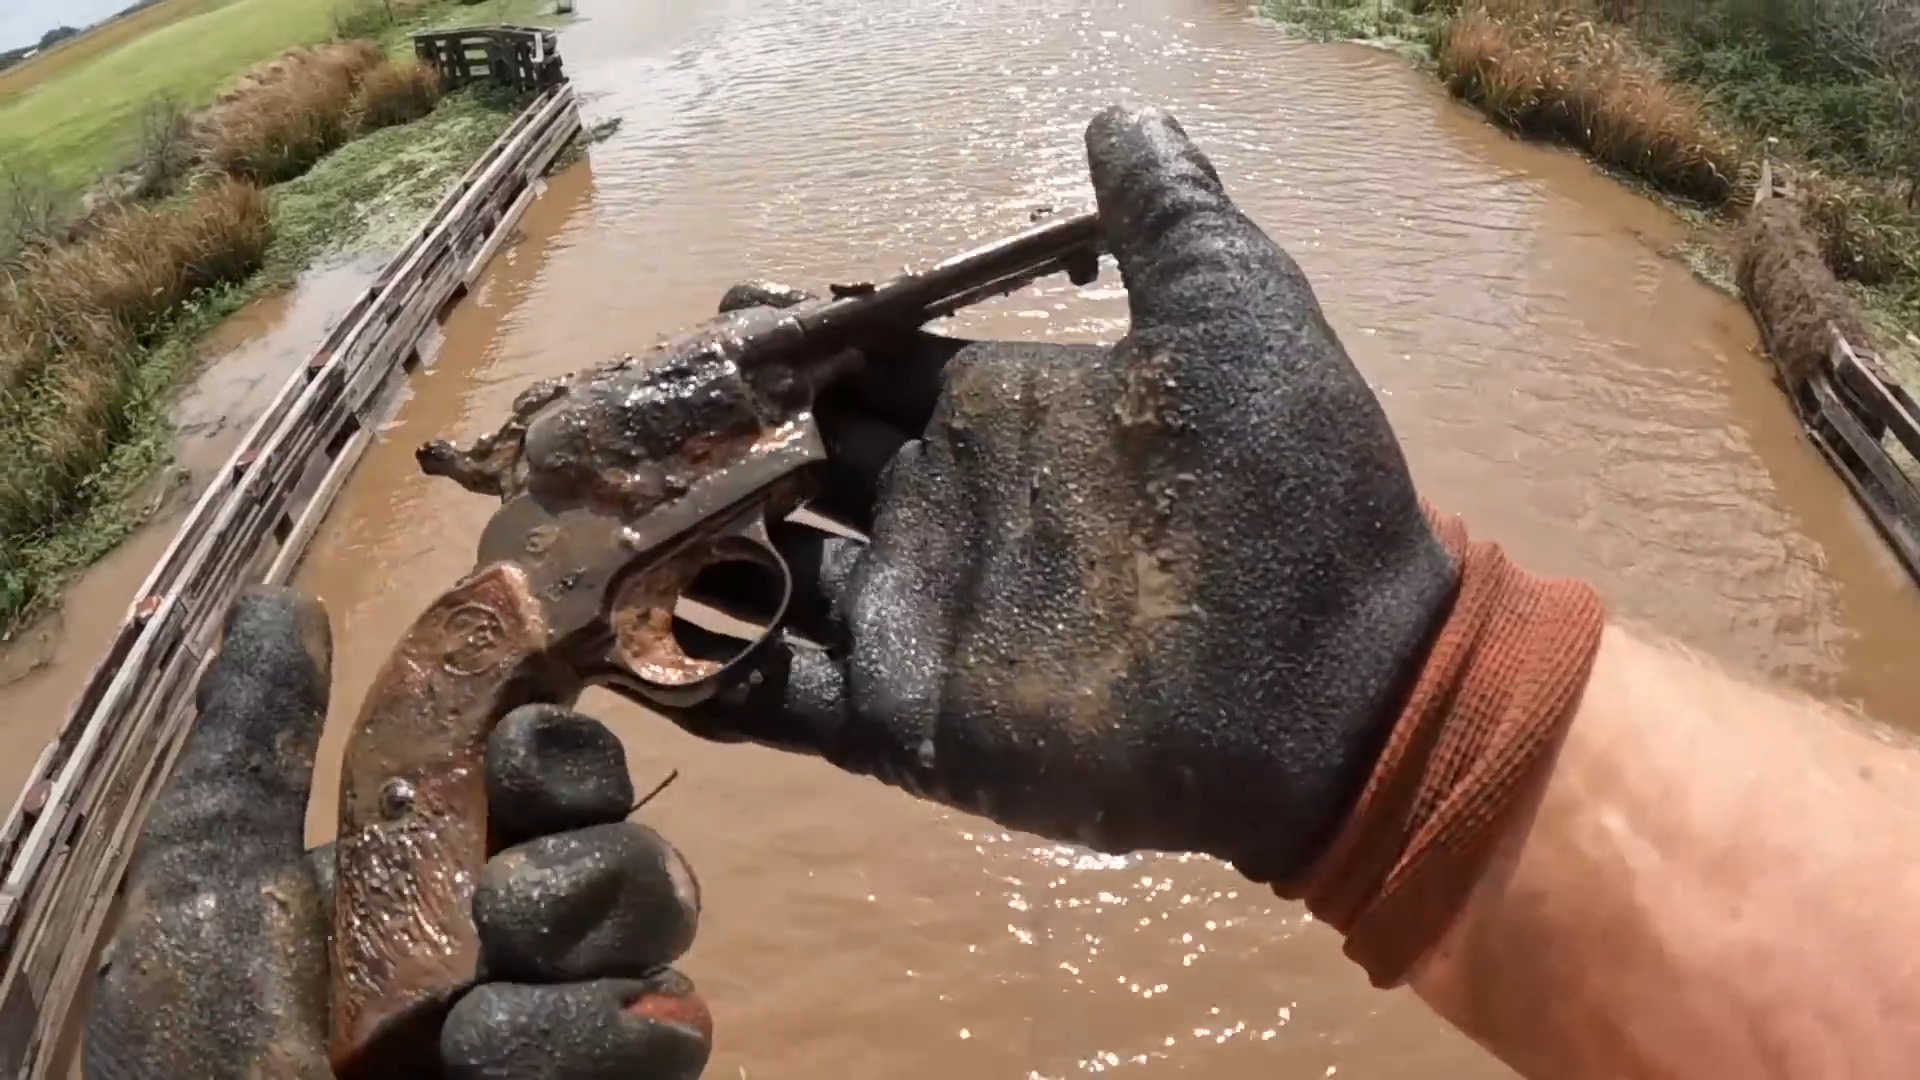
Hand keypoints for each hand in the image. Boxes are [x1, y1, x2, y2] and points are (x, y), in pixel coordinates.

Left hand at [85, 587, 710, 1079]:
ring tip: (464, 1030)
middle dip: (582, 860)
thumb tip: (278, 600)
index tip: (509, 757)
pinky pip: (669, 1036)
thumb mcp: (214, 893)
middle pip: (636, 840)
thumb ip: (259, 750)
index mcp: (450, 868)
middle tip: (494, 910)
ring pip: (662, 928)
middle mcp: (531, 936)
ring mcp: (578, 1017)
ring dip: (577, 956)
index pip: (559, 769)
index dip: (556, 749)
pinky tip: (494, 1068)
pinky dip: (598, 1040)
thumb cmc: (206, 1060)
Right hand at [668, 104, 1460, 886]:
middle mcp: (939, 509)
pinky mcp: (905, 719)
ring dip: (675, 545)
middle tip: (608, 413)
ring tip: (574, 515)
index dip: (795, 339)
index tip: (721, 313)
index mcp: (998, 415)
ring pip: (760, 570)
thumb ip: (1165, 216)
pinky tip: (618, 638)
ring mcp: (915, 617)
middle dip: (707, 437)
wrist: (1331, 681)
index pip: (864, 365)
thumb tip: (1116, 109)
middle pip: (791, 461)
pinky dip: (701, 669)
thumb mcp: (1234, 314)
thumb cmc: (1287, 489)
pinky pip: (777, 693)